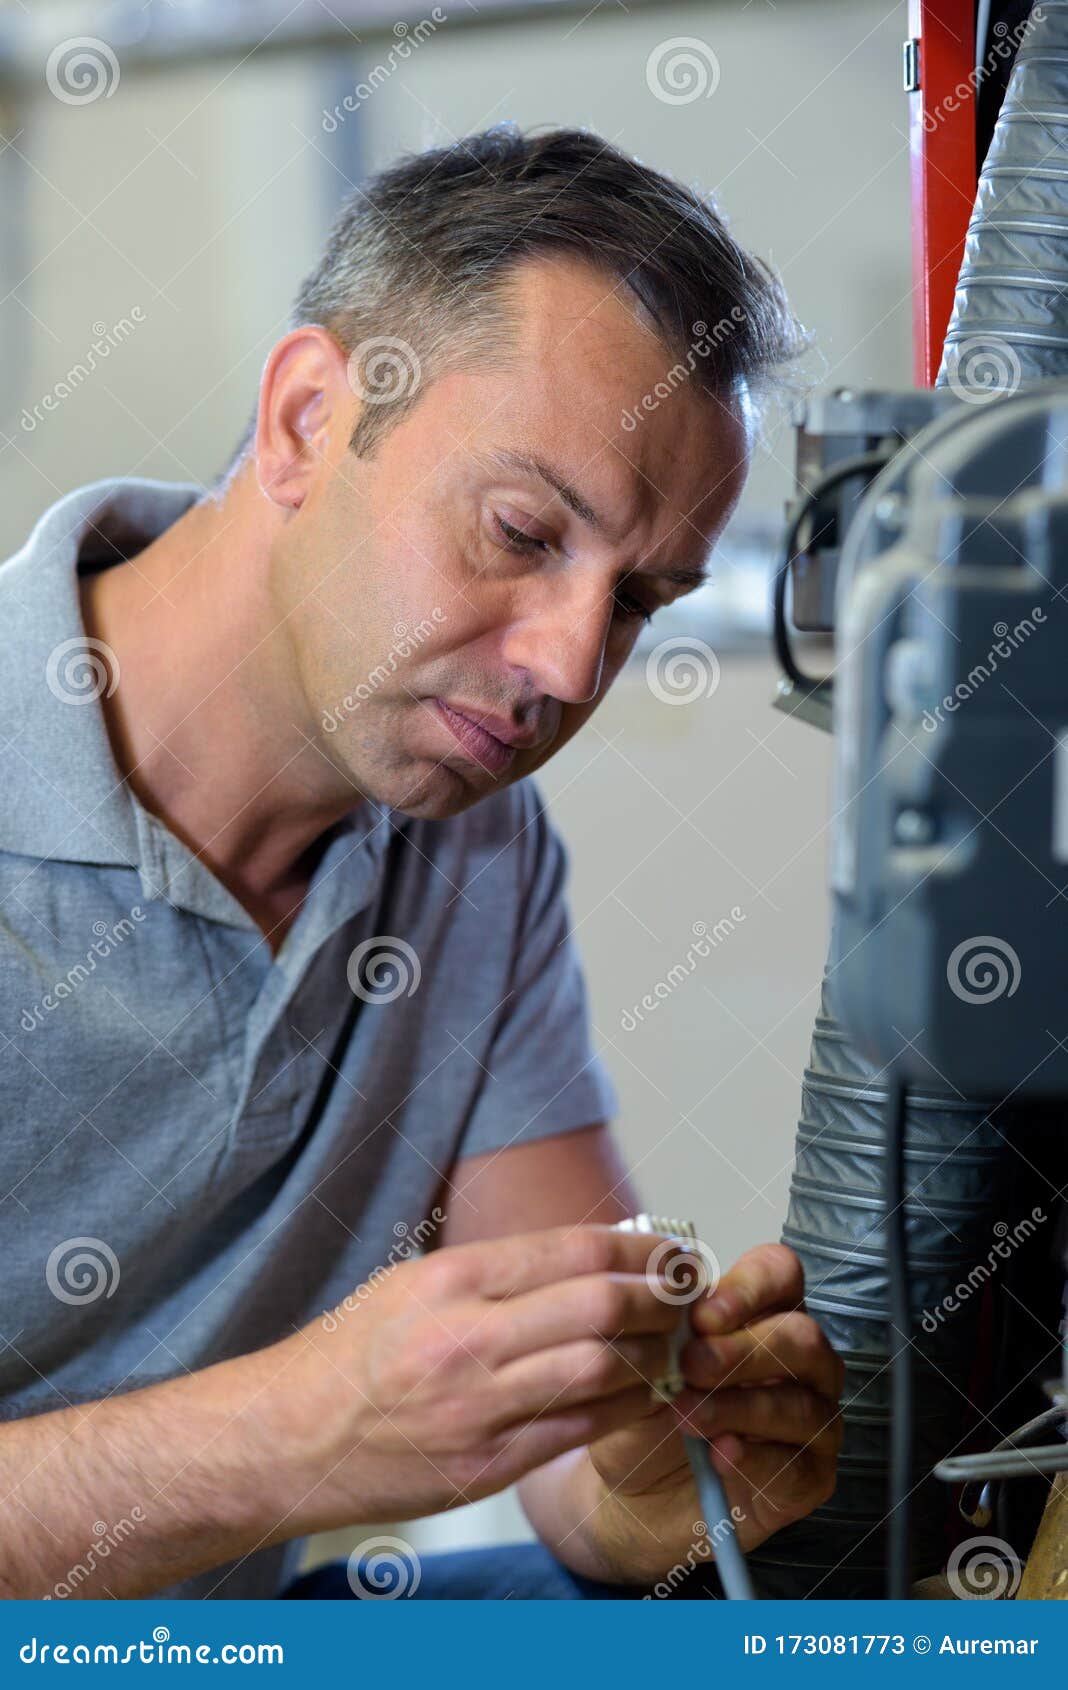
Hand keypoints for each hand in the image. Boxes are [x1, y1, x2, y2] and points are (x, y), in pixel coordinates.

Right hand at [278, 1225, 684, 1528]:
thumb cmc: (351, 1355)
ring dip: (653, 1355)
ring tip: (672, 1343)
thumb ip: (499, 1271)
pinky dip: (624, 1408)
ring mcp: (476, 1408)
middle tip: (687, 1293)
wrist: (288, 1438)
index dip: (640, 1248)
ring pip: (601, 1370)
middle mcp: (465, 1339)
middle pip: (600, 1306)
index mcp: (449, 1281)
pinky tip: (642, 1392)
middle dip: (661, 1298)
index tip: (669, 1250)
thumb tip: (592, 1254)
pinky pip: (579, 1430)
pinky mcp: (484, 1466)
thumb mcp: (414, 1282)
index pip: (573, 1251)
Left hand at [577, 1243, 843, 1582]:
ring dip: (740, 1406)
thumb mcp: (637, 1369)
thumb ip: (660, 1340)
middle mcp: (799, 1361)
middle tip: (691, 1365)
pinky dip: (755, 1459)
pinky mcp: (810, 1478)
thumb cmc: (643, 1415)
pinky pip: (797, 1465)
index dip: (750, 1287)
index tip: (702, 1315)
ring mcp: (813, 1419)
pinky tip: (718, 1456)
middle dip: (744, 1350)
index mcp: (761, 1314)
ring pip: (801, 1402)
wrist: (633, 1492)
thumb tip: (675, 1318)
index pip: (780, 1273)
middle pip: (801, 1337)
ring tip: (688, 1415)